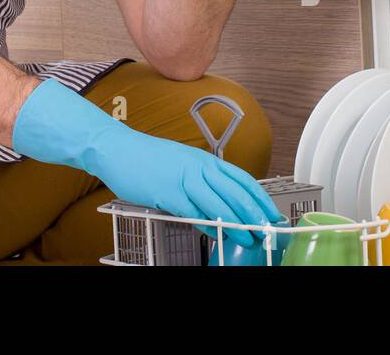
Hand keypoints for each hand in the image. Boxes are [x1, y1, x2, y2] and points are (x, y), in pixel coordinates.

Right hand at [103, 127, 284, 247]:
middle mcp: (198, 167)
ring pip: (219, 205)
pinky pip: (193, 213)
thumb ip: (201, 180)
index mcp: (204, 159)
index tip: (272, 213)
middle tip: (267, 231)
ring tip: (249, 240)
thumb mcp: (181, 162)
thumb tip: (219, 200)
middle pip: (235, 192)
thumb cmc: (147, 157)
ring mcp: (183, 179)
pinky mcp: (167, 193)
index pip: (242, 179)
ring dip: (237, 225)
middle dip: (255, 215)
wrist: (117, 148)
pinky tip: (215, 235)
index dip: (260, 198)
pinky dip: (206, 226)